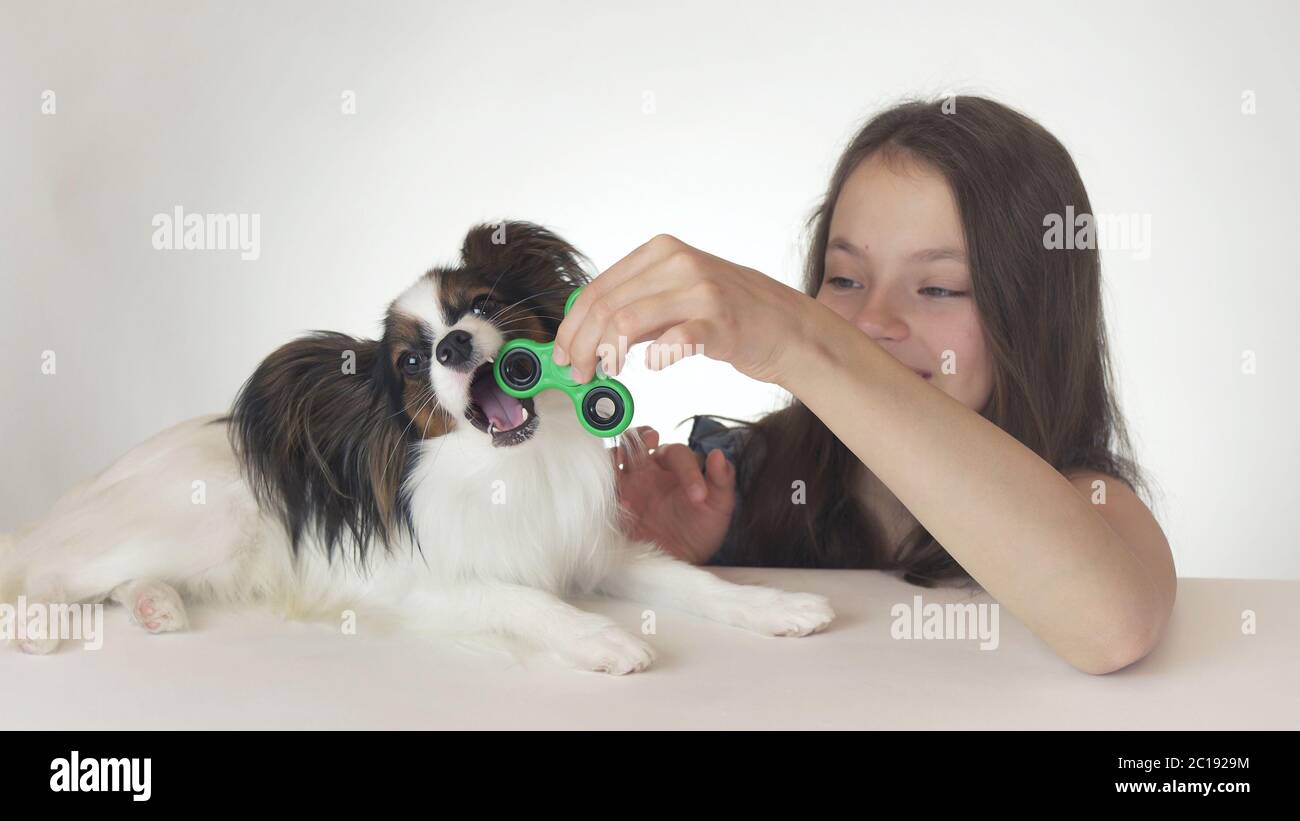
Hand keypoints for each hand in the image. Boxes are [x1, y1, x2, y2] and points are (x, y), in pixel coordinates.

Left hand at [553, 234, 814, 384]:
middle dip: (581, 345)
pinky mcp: (719, 321)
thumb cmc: (729, 314)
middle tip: (578, 374)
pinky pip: (672, 341)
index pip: (597, 288)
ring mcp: (699, 290)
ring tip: (606, 374)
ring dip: (605, 355)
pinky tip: (653, 366)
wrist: (786, 326)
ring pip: (626, 322)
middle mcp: (678, 263)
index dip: (572, 326)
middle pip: (605, 306)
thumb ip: (637, 307)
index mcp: (661, 251)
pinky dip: (654, 358)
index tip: (563, 355)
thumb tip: (586, 336)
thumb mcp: (678, 295)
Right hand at [612, 426, 735, 564]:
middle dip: (642, 435)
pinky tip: (621, 496)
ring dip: (620, 449)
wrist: (675, 563)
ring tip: (624, 459)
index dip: (688, 470)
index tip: (698, 498)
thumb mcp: (717, 510)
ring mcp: (629, 482)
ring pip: (619, 451)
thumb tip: (718, 454)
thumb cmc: (698, 534)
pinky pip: (605, 480)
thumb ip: (721, 481)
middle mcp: (651, 469)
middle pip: (640, 438)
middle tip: (649, 442)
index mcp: (678, 467)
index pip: (678, 453)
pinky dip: (607, 477)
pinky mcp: (613, 499)